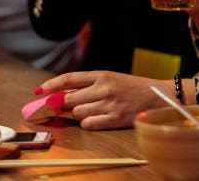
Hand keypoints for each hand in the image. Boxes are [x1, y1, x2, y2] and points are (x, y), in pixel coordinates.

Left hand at [34, 71, 170, 129]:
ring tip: (92, 111)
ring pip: (78, 113)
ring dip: (79, 115)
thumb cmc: (134, 88)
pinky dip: (89, 124)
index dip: (50, 85)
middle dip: (61, 105)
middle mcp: (103, 88)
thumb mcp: (112, 79)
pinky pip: (89, 124)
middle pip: (69, 99)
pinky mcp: (115, 119)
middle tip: (60, 108)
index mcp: (102, 74)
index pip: (69, 79)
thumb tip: (63, 95)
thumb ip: (90, 85)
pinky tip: (99, 119)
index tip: (38, 92)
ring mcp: (109, 104)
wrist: (159, 96)